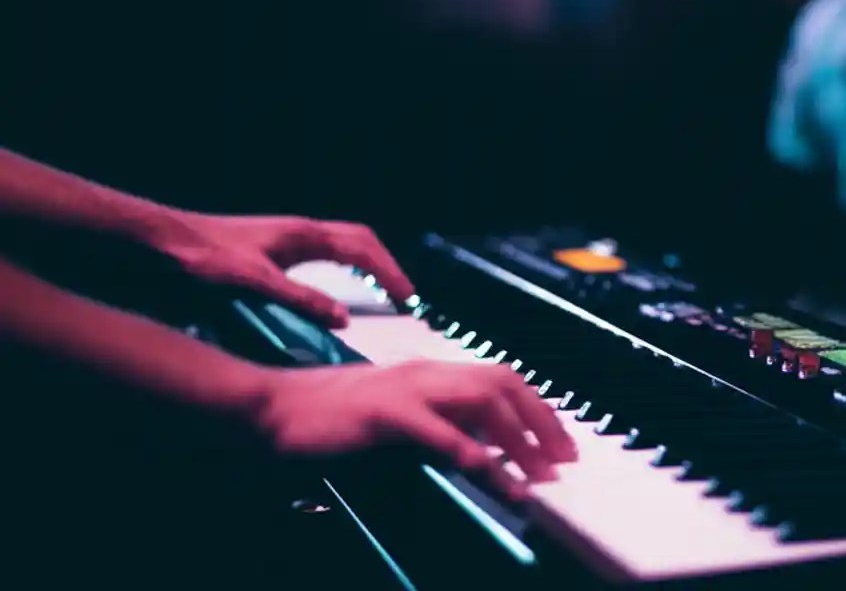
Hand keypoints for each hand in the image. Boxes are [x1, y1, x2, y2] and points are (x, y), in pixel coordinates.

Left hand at [152, 212, 414, 327]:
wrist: (169, 238)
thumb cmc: (206, 256)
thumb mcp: (256, 281)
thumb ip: (301, 298)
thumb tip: (343, 318)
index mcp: (304, 235)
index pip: (364, 250)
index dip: (390, 274)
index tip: (408, 298)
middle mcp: (303, 231)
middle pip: (362, 241)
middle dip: (388, 267)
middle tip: (405, 296)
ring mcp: (291, 236)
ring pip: (346, 244)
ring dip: (370, 264)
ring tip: (385, 291)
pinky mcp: (279, 246)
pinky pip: (328, 252)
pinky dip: (348, 266)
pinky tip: (342, 285)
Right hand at [257, 361, 577, 499]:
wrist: (270, 408)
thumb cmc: (325, 419)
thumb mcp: (392, 422)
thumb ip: (433, 429)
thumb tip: (478, 451)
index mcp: (427, 372)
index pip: (498, 377)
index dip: (535, 406)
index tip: (558, 439)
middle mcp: (425, 372)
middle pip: (503, 382)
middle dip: (542, 419)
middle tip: (564, 458)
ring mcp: (407, 389)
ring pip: (484, 402)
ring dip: (521, 439)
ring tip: (541, 473)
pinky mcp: (387, 414)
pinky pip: (447, 436)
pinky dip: (481, 460)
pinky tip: (502, 483)